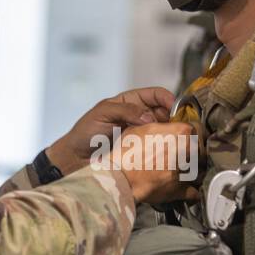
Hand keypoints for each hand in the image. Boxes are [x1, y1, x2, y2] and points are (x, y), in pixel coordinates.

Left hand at [46, 87, 175, 173]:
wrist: (75, 159)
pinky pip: (157, 149)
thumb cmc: (85, 133)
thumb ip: (126, 111)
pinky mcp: (141, 153)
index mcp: (131, 102)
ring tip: (176, 140)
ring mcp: (142, 136)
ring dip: (171, 135)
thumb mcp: (102, 114)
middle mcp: (140, 118)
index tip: (175, 108)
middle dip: (174, 118)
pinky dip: (164, 150)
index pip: (156, 95)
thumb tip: (150, 117)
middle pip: (165, 113)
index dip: (168, 99)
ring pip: (164, 132)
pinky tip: (167, 153)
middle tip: (179, 127)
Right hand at [96, 121, 201, 204]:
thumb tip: (162, 127)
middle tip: (182, 155)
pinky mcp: (181, 189)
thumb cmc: (126, 153)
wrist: (120, 176)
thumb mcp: (140, 129)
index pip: (198, 129)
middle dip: (194, 153)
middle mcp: (188, 151)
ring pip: (200, 170)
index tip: (187, 137)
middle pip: (201, 150)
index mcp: (181, 132)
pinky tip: (186, 188)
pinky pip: (193, 191)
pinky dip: (191, 191)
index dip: (192, 133)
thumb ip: (159, 127)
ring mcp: (186, 172)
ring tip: (181, 171)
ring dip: (193, 171)